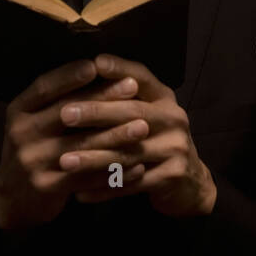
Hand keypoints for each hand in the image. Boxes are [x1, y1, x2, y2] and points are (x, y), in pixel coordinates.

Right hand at [0, 58, 150, 231]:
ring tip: (142, 127)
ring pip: (81, 145)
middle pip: (66, 111)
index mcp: (18, 111)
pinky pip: (87, 176)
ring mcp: (32, 161)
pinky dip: (113, 170)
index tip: (97, 64)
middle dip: (102, 98)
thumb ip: (57, 99)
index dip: (70, 75)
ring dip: (116, 135)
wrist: (16, 196)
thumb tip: (96, 66)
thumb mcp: (34, 120)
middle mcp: (21, 133)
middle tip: (132, 87)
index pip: (44, 87)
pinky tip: (136, 164)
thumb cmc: (35, 147)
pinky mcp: (46, 186)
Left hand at [59, 53, 216, 217]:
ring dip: (93, 158)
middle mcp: (174, 119)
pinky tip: (80, 193)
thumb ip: (124, 98)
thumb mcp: (148, 115)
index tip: (94, 63)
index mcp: (165, 99)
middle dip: (96, 113)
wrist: (191, 184)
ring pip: (128, 152)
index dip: (120, 69)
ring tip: (65, 162)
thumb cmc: (157, 142)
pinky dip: (104, 189)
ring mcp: (175, 148)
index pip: (142, 77)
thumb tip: (89, 70)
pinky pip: (131, 183)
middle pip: (132, 113)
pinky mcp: (172, 176)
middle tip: (64, 114)